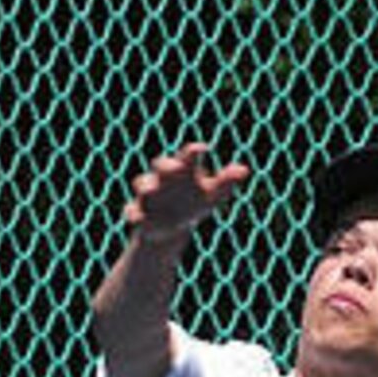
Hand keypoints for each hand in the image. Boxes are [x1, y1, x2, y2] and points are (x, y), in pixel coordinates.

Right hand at [121, 143, 249, 242]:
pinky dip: (133, 215)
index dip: (193, 152)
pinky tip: (137, 219)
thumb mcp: (212, 195)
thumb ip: (226, 181)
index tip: (202, 148)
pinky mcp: (138, 212)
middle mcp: (163, 177)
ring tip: (151, 191)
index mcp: (183, 169)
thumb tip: (245, 170)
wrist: (173, 227)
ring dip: (146, 187)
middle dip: (166, 166)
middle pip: (161, 164)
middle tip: (174, 169)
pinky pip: (132, 211)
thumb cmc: (194, 203)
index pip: (187, 156)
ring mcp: (148, 194)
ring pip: (142, 184)